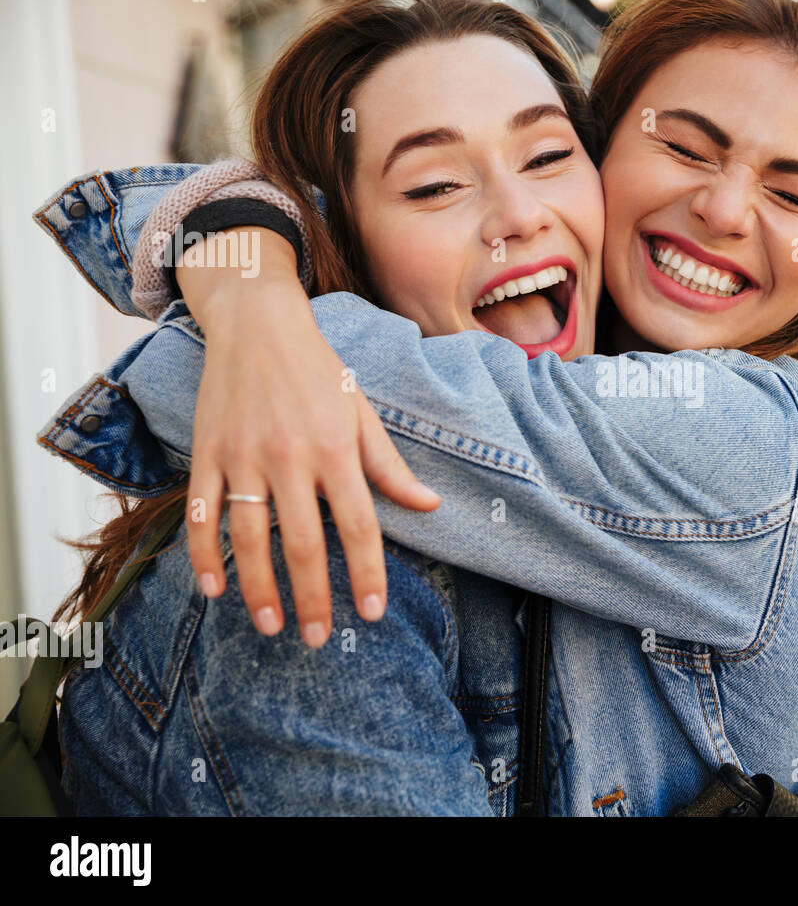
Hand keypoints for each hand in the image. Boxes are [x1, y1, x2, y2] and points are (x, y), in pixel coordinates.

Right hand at [176, 228, 439, 645]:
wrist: (258, 324)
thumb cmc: (320, 372)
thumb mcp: (362, 414)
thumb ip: (390, 467)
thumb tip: (430, 507)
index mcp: (337, 449)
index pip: (359, 525)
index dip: (366, 573)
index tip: (371, 613)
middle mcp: (291, 456)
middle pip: (303, 542)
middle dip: (312, 597)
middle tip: (317, 638)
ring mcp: (243, 456)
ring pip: (248, 537)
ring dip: (258, 587)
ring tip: (270, 626)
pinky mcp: (207, 452)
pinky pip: (202, 513)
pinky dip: (203, 555)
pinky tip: (213, 591)